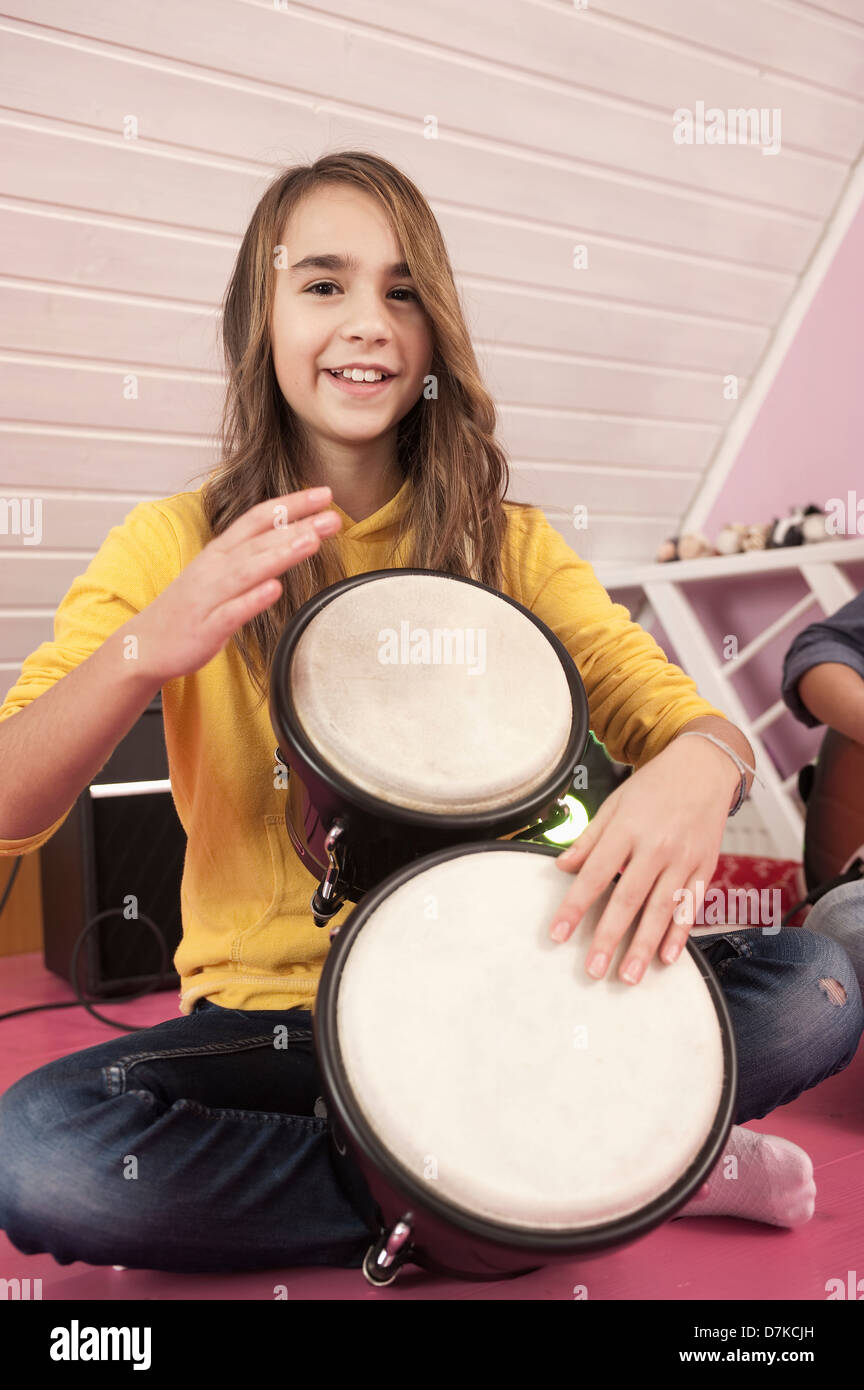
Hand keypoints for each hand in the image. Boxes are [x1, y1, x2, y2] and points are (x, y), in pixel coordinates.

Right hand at [133, 486, 341, 682]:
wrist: (146, 644)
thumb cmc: (190, 608)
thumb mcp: (220, 572)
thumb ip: (252, 554)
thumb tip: (291, 535)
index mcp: (220, 551)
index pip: (258, 517)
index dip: (291, 504)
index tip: (324, 494)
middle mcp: (215, 568)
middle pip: (260, 541)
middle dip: (297, 526)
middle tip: (333, 516)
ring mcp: (210, 596)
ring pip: (249, 570)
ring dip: (281, 554)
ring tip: (311, 541)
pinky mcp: (207, 627)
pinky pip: (232, 612)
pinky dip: (253, 600)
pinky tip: (274, 589)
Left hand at [548, 736, 737, 983]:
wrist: (704, 766)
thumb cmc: (654, 786)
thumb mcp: (614, 803)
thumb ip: (589, 838)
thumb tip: (561, 867)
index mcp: (627, 828)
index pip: (594, 873)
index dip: (574, 906)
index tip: (557, 934)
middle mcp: (656, 845)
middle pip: (628, 897)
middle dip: (609, 937)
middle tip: (593, 970)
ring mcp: (684, 857)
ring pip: (661, 908)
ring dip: (644, 945)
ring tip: (629, 976)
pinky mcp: (706, 866)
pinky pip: (691, 905)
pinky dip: (680, 933)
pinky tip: (666, 958)